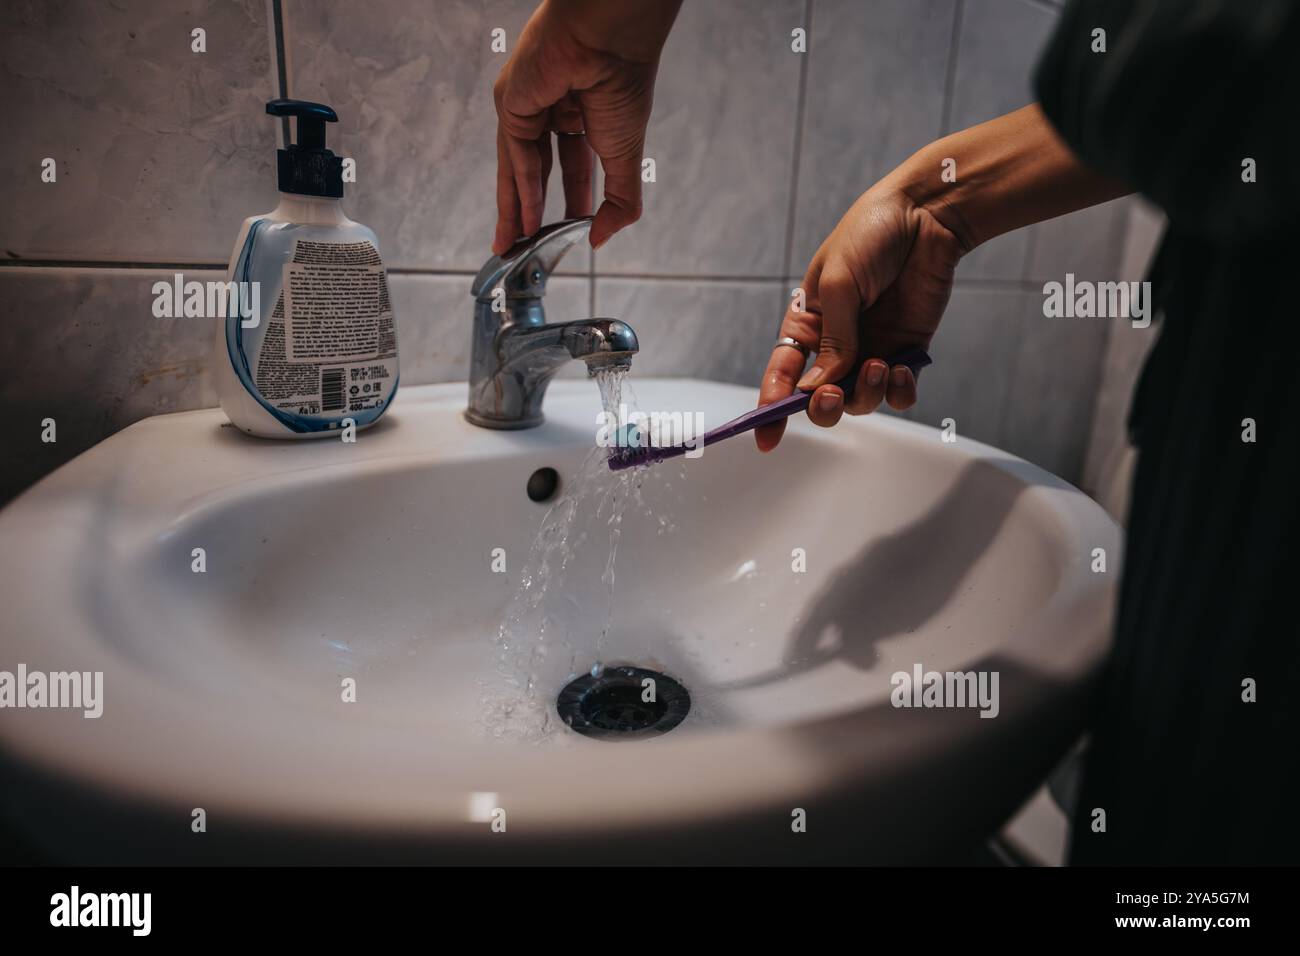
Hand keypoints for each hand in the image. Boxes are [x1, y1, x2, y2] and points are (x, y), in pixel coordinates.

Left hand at [492, 0, 680, 253]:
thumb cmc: (624, 83)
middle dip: (530, 210)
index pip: (573, 165)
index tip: (571, 231)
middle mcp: (552, 109)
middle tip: (523, 246)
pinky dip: (520, 187)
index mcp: (584, 113)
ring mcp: (529, 104)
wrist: (609, 40)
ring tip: (513, 244)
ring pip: (519, 166)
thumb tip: (601, 239)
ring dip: (516, 207)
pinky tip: (524, 216)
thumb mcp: (627, 157)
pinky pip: (515, 153)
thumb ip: (619, 202)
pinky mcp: (511, 101)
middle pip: (537, 170)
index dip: (571, 200)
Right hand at [755, 185, 961, 450]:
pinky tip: (902, 370)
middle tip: (832, 395)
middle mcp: (836, 344)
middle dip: (823, 408)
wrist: (926, 214)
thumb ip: (834, 339)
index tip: (766, 439)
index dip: (771, 408)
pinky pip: (899, 391)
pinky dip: (899, 391)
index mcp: (807, 323)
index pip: (783, 374)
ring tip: (880, 366)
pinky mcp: (907, 350)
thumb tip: (821, 387)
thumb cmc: (870, 235)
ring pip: (861, 400)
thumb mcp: (839, 284)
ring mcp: (872, 349)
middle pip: (820, 399)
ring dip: (866, 393)